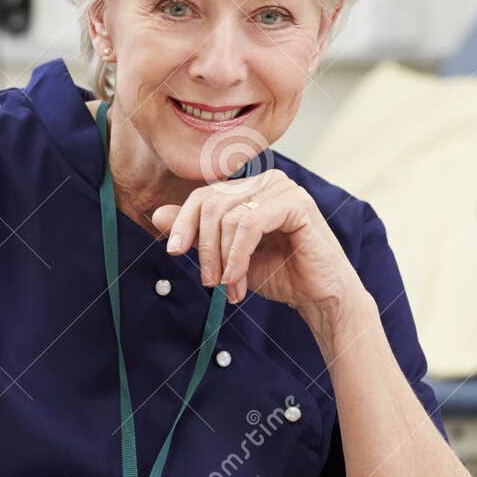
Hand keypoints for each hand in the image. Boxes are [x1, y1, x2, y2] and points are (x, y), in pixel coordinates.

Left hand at [152, 169, 361, 321]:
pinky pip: (249, 224)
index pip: (203, 196)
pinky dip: (237, 256)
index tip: (173, 251)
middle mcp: (266, 180)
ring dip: (222, 258)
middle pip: (211, 203)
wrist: (318, 296)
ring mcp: (283, 187)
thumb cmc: (279, 273)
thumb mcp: (227, 256)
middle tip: (209, 282)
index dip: (183, 222)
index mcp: (250, 188)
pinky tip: (238, 278)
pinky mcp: (296, 202)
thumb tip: (157, 215)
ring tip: (229, 286)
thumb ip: (197, 235)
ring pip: (228, 216)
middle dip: (204, 247)